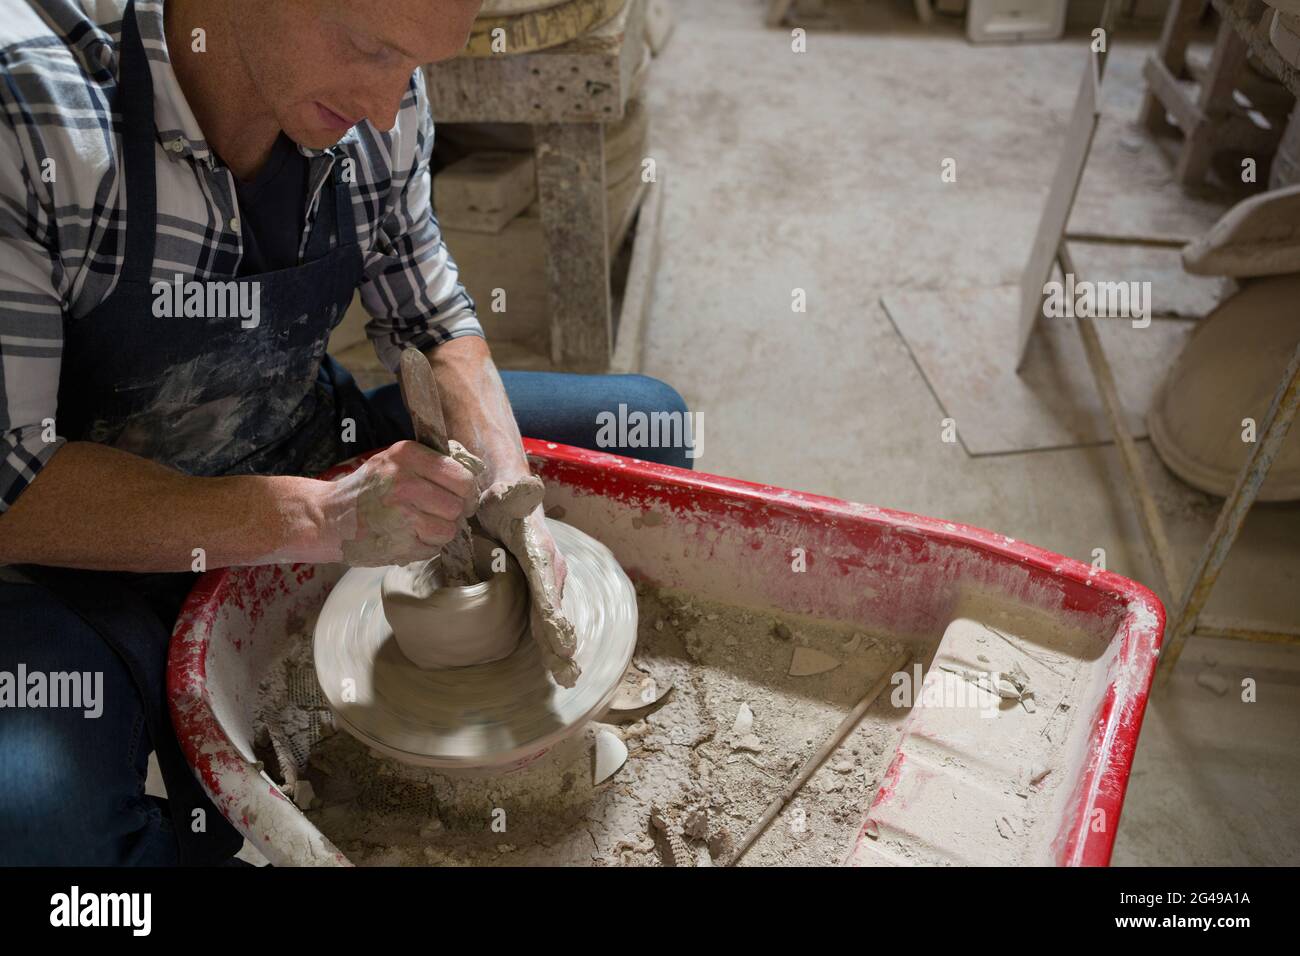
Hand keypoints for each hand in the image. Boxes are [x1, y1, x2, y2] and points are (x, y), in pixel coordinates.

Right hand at [326, 441, 477, 566]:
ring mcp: (403, 515)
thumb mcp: (393, 462)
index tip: (462, 497)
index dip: (468, 490)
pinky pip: (434, 548)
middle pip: (458, 505)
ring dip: (440, 532)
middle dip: (453, 512)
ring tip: (419, 526)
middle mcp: (405, 483)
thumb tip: (474, 475)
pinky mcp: (400, 543)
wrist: (327, 519)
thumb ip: (429, 464)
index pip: (461, 476)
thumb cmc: (366, 490)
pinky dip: (427, 546)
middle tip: (437, 513)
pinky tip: (408, 537)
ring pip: (450, 529)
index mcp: (407, 456)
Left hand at [476, 476, 580, 686]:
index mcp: (542, 554)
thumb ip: (517, 492)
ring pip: (551, 621)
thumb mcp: (508, 492)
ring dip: (558, 650)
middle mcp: (551, 571)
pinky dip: (549, 641)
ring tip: (565, 678)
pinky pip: (542, 618)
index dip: (552, 619)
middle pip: (554, 614)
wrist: (508, 492)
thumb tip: (527, 486)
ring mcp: (546, 581)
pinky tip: (553, 662)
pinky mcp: (536, 587)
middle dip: (561, 646)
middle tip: (567, 677)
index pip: (547, 592)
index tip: (562, 645)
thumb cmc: (505, 495)